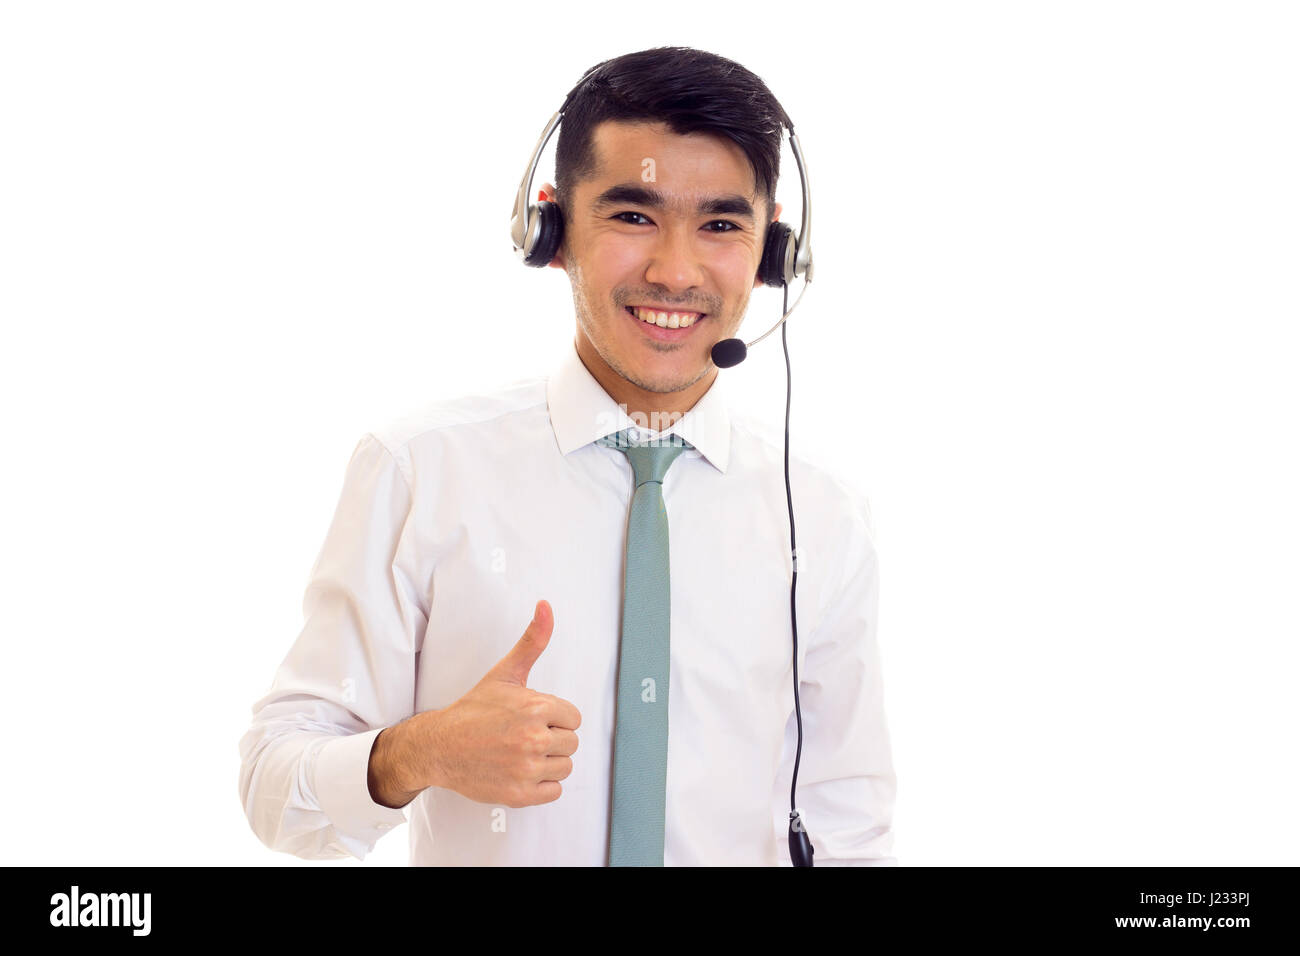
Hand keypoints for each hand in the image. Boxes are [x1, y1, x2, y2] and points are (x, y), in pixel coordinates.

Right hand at [414, 600, 580, 807]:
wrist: (440, 746)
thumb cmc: (474, 710)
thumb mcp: (506, 673)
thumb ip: (533, 640)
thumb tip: (546, 605)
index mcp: (536, 708)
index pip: (574, 718)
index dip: (555, 717)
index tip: (533, 717)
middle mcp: (533, 739)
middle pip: (572, 743)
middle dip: (552, 738)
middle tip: (523, 735)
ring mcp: (526, 769)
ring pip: (565, 767)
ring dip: (548, 762)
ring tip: (521, 752)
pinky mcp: (519, 795)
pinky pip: (554, 791)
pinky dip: (541, 785)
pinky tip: (520, 771)